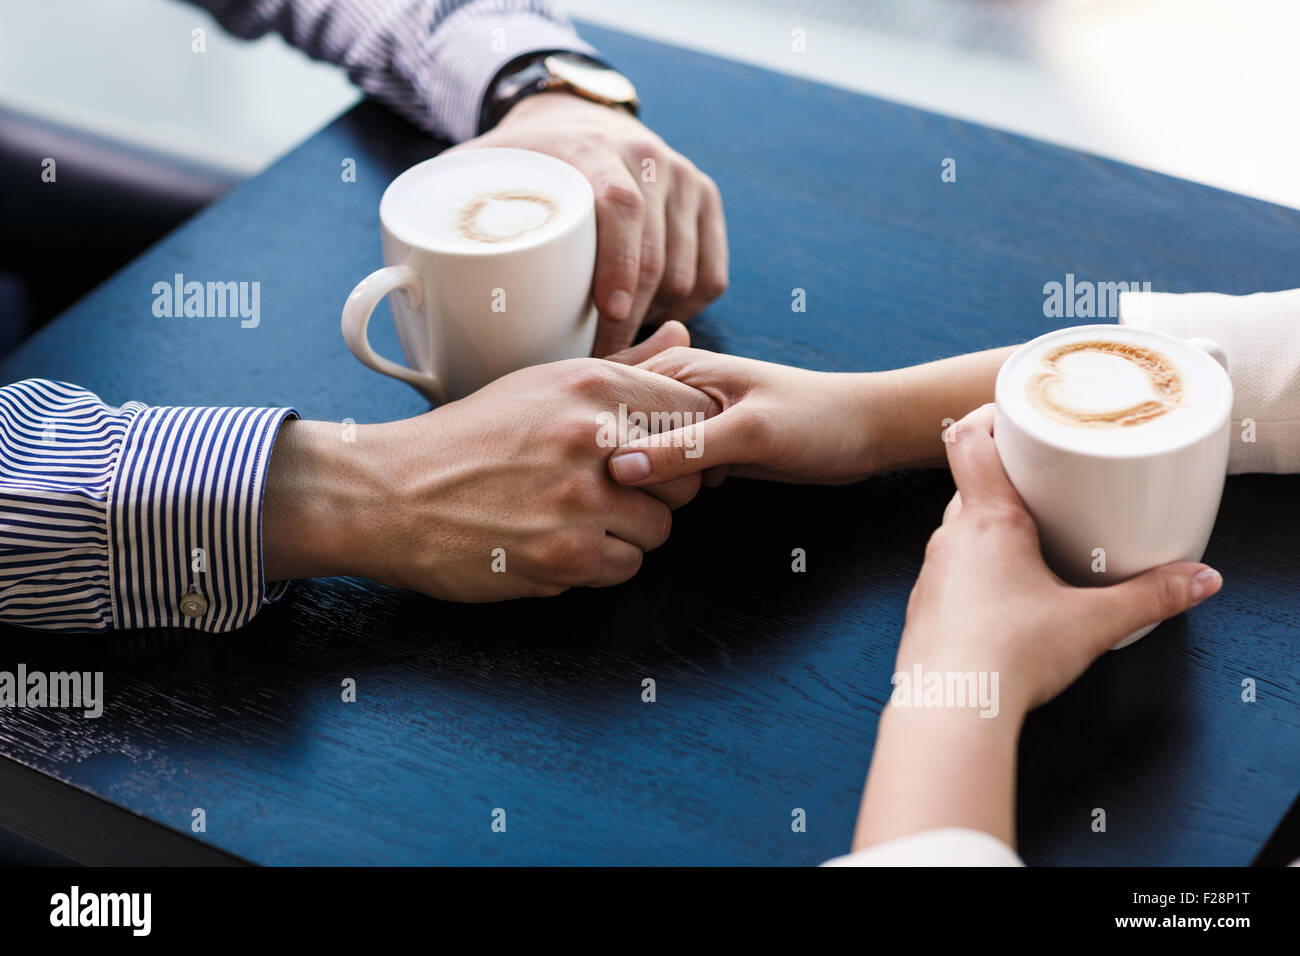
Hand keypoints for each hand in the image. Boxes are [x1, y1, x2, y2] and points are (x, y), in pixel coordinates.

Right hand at [262, 325, 717, 600]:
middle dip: (656, 491)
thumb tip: (682, 333)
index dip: (683, 441)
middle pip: (685, 477)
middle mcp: (592, 437)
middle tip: (609, 492)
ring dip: (626, 532)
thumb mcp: (542, 384)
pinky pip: (623, 568)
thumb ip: (623, 365)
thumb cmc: (468, 437)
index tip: (655, 454)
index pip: (693, 414)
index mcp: (590, 386)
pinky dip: (596, 566)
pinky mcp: (567, 556)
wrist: (391, 494)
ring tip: (575, 519)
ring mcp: (582, 500)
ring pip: (659, 529)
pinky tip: (556, 545)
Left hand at [450, 92, 728, 354]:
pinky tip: (652, 320)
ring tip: (617, 341)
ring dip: (658, 321)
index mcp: (594, 149)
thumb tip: (401, 288)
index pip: (621, 207)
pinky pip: (712, 277)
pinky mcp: (706, 202)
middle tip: (599, 360)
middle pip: (660, 255)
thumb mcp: (479, 169)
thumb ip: (447, 214)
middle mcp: (650, 159)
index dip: (620, 264)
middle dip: (634, 319)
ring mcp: (685, 180)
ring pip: (690, 275)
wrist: (573, 114)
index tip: (608, 313)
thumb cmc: (521, 160)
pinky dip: (687, 310)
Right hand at [605, 344, 1018, 489]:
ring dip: (634, 482)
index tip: (578, 476)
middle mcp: (673, 393)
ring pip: (639, 457)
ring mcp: (687, 424)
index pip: (606, 402)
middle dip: (609, 465)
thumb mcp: (749, 434)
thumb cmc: (816, 419)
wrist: (864, 431)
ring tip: (622, 510)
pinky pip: (663, 472)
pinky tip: (652, 511)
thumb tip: (620, 469)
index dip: (589, 439)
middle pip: (616, 433)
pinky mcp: (703, 451)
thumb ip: (685, 448)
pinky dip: (658, 490)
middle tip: (603, 501)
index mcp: (675, 371)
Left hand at [900, 404, 1222, 713]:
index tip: (1016, 415)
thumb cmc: (1007, 656)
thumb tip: (1195, 581)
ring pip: (960, 534)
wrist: (950, 710)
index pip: (968, 440)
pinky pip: (951, 576)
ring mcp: (931, 576)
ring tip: (1035, 549)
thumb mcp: (1094, 623)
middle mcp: (950, 539)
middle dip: (1010, 486)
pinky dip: (976, 576)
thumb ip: (1150, 597)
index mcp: (987, 521)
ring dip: (992, 534)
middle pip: (972, 489)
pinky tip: (1004, 602)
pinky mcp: (925, 611)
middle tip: (1049, 492)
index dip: (988, 418)